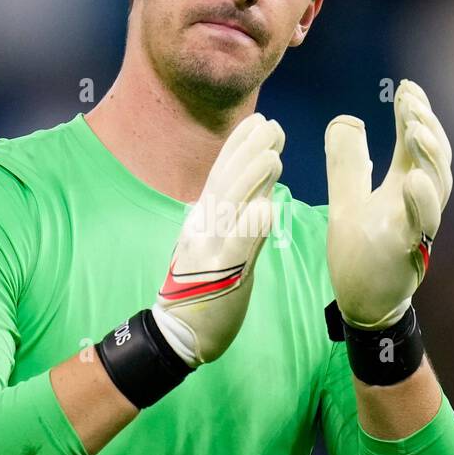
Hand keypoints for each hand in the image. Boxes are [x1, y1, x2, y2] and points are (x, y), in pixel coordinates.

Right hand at [152, 113, 284, 364]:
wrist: (179, 334)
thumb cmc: (205, 290)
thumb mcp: (224, 245)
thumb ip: (242, 217)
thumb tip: (264, 189)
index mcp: (204, 219)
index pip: (223, 174)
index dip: (240, 146)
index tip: (259, 120)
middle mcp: (203, 228)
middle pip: (226, 181)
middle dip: (248, 151)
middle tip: (271, 125)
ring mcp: (208, 250)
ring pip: (229, 207)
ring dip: (250, 180)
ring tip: (273, 156)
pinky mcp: (217, 276)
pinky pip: (235, 248)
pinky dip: (249, 228)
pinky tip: (265, 209)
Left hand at [324, 79, 452, 328]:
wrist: (361, 302)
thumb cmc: (360, 254)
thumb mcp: (345, 200)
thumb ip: (347, 164)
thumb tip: (345, 121)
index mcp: (404, 187)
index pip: (415, 143)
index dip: (415, 114)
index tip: (406, 87)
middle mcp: (418, 203)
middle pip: (435, 156)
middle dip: (427, 125)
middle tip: (411, 100)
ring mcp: (418, 226)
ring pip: (438, 185)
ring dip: (430, 155)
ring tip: (416, 128)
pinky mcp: (409, 251)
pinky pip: (423, 225)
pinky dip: (422, 202)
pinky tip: (415, 179)